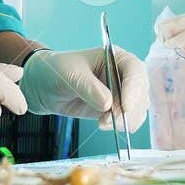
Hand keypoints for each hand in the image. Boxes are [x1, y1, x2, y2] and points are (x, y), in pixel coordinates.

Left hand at [20, 47, 147, 131]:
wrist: (44, 87)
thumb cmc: (57, 70)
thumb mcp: (71, 75)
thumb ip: (89, 88)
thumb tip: (108, 105)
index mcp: (117, 57)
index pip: (135, 71)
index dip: (134, 89)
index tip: (125, 107)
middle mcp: (124, 74)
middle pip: (140, 92)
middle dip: (128, 109)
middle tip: (108, 120)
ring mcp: (121, 92)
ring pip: (137, 109)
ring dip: (124, 120)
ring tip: (102, 122)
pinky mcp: (115, 109)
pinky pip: (128, 120)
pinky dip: (120, 126)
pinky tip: (102, 124)